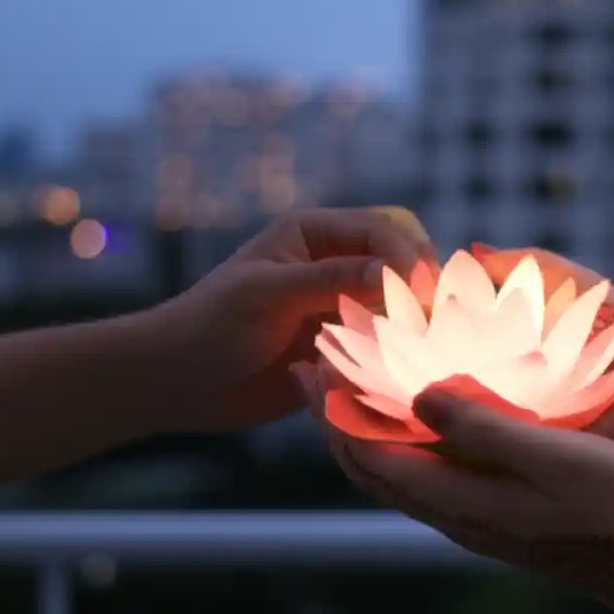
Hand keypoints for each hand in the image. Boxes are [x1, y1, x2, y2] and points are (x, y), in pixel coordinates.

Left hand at [138, 207, 438, 431]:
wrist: (178, 381)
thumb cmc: (211, 324)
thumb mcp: (269, 292)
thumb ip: (332, 278)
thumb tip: (397, 272)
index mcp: (315, 234)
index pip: (383, 232)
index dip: (409, 257)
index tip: (423, 292)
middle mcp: (333, 266)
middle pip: (400, 268)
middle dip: (418, 291)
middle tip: (435, 322)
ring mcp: (339, 308)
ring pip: (396, 309)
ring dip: (411, 327)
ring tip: (424, 349)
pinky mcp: (340, 349)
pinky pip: (382, 348)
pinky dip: (395, 357)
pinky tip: (402, 371)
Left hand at [291, 360, 613, 590]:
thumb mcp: (555, 454)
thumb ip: (486, 426)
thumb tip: (417, 394)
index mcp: (458, 500)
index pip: (369, 455)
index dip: (334, 408)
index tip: (319, 358)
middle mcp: (451, 514)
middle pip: (366, 467)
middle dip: (331, 417)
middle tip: (311, 366)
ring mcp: (468, 519)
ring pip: (391, 473)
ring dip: (360, 428)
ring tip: (347, 383)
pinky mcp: (487, 515)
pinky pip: (421, 475)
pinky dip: (397, 440)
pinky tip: (412, 413)